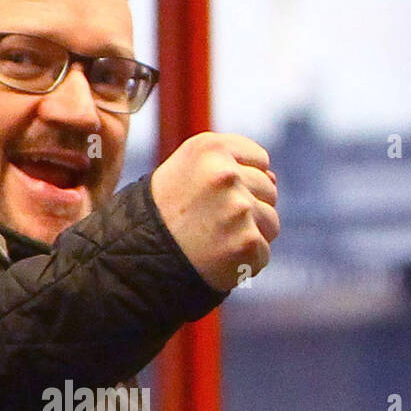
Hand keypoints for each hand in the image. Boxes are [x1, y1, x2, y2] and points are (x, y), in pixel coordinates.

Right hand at [149, 132, 279, 291]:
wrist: (137, 259)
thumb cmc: (163, 215)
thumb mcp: (187, 171)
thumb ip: (230, 165)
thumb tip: (274, 179)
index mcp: (210, 148)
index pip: (260, 160)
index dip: (240, 181)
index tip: (214, 197)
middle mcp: (225, 174)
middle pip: (269, 190)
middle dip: (248, 209)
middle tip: (211, 224)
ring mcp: (238, 209)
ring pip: (270, 221)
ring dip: (249, 235)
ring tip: (214, 242)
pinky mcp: (246, 243)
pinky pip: (262, 252)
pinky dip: (244, 261)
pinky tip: (217, 260)